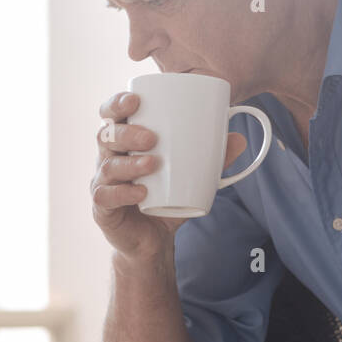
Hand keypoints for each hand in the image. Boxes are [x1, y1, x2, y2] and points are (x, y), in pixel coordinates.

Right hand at [91, 91, 247, 262]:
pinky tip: (141, 192)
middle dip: (126, 133)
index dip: (117, 104)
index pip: (112, 116)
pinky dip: (123, 193)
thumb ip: (212, 159)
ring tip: (152, 163)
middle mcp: (108, 160)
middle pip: (105, 136)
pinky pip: (105, 196)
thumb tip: (239, 138)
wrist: (152, 241)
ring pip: (107, 166)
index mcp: (124, 144)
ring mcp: (103, 184)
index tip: (135, 100)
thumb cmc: (165, 201)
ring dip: (129, 163)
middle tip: (151, 137)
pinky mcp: (102, 209)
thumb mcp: (191, 178)